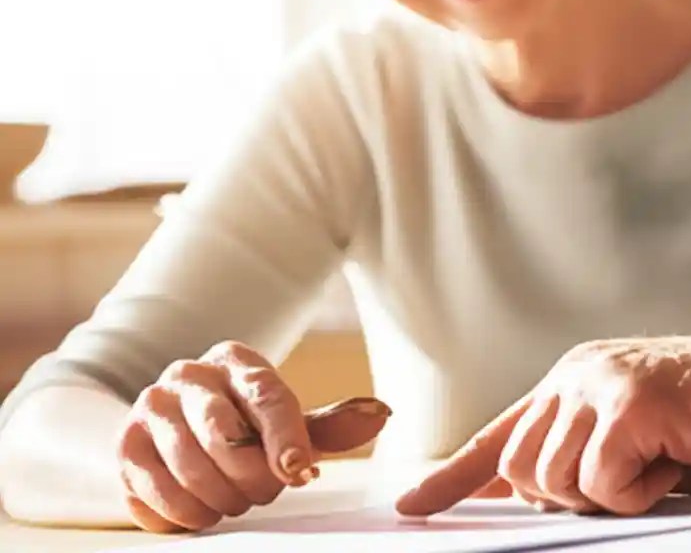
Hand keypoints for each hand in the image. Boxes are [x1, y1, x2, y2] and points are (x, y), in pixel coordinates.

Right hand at [117, 341, 391, 532]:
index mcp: (235, 362)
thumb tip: (380, 414)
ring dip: (222, 498)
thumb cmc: (241, 424)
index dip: (286, 439)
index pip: (266, 397)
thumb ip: (330, 424)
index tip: (301, 473)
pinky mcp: (125, 448)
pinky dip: (188, 514)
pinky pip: (158, 494)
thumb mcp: (287, 421)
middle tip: (264, 490)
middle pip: (224, 436)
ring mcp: (149, 409)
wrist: (171, 428)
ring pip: (190, 469)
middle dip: (253, 477)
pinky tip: (204, 509)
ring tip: (235, 499)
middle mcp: (187, 377)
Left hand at [396, 316, 690, 516]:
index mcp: (575, 381)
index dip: (455, 477)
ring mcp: (602, 381)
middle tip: (632, 482)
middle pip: (519, 470)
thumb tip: (528, 499)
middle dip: (566, 500)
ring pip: (554, 480)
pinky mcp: (632, 401)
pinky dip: (637, 492)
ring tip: (662, 464)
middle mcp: (578, 373)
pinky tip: (674, 461)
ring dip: (610, 496)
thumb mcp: (640, 443)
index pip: (501, 436)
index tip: (414, 505)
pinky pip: (600, 481)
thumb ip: (584, 460)